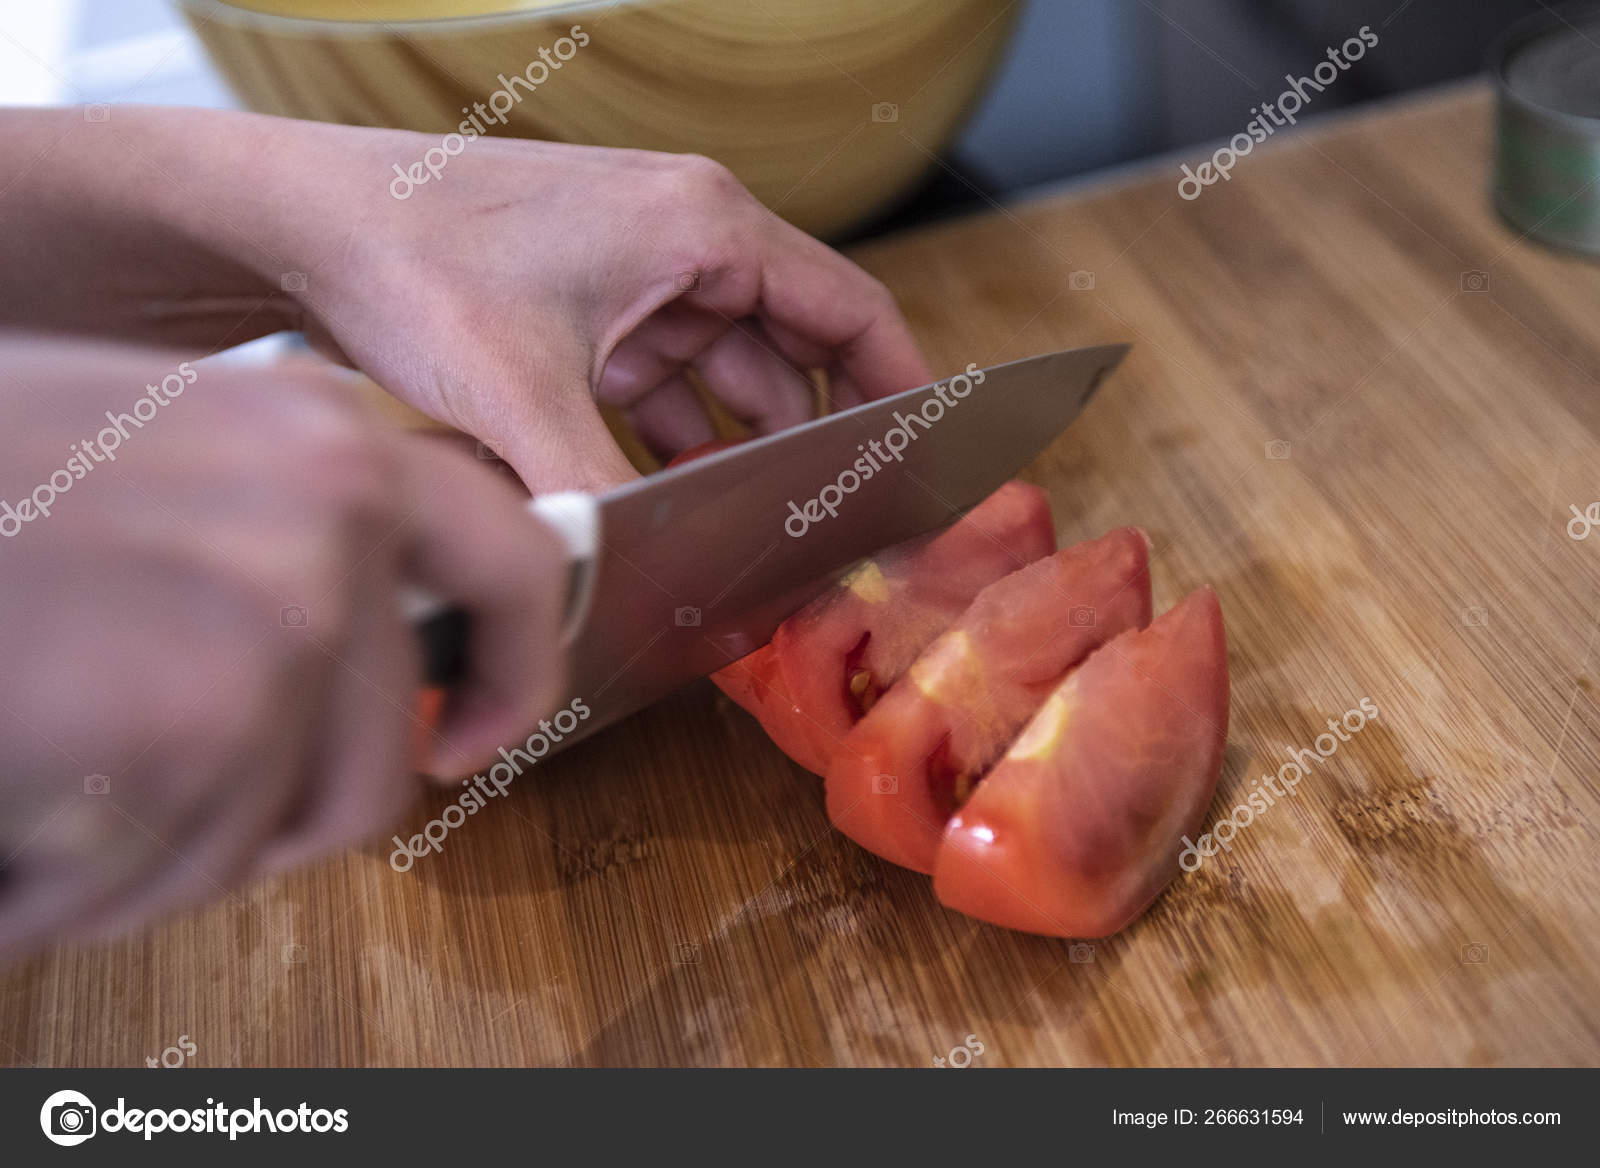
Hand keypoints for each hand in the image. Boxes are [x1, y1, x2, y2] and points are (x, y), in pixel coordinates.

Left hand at [0, 108, 934, 492]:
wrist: (300, 222)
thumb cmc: (413, 264)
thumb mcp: (521, 399)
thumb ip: (595, 505)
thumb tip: (632, 600)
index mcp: (705, 228)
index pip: (850, 311)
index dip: (902, 391)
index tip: (929, 466)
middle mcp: (686, 238)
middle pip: (795, 353)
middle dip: (813, 443)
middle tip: (838, 529)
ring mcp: (638, 271)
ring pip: (728, 374)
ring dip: (738, 449)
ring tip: (759, 534)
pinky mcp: (593, 303)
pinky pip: (667, 380)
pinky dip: (676, 436)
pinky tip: (675, 499)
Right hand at [0, 337, 566, 961]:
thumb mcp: (148, 457)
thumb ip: (277, 527)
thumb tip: (372, 641)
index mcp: (324, 430)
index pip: (507, 556)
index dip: (512, 663)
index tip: (472, 733)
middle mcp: (331, 507)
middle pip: (387, 748)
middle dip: (288, 810)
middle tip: (175, 806)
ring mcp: (280, 611)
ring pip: (287, 824)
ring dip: (165, 842)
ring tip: (51, 769)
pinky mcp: (203, 714)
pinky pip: (185, 868)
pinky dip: (87, 878)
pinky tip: (15, 798)